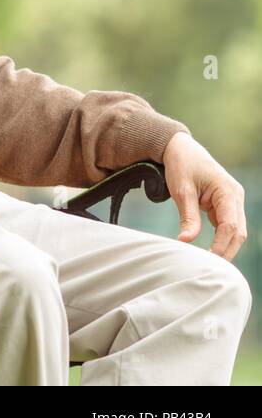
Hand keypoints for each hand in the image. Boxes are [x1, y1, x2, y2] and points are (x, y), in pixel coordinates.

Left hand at [163, 131, 246, 259]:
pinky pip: (226, 226)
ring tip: (209, 263)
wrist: (180, 148)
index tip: (209, 260)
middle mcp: (235, 197)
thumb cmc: (181, 165)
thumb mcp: (181, 190)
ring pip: (234, 231)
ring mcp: (232, 201)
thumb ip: (187, 216)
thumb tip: (186, 241)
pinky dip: (220, 238)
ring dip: (224, 246)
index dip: (221, 245)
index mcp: (228, 192)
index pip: (230, 226)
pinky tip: (209, 251)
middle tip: (211, 268)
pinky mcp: (225, 204)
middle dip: (226, 250)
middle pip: (237, 232)